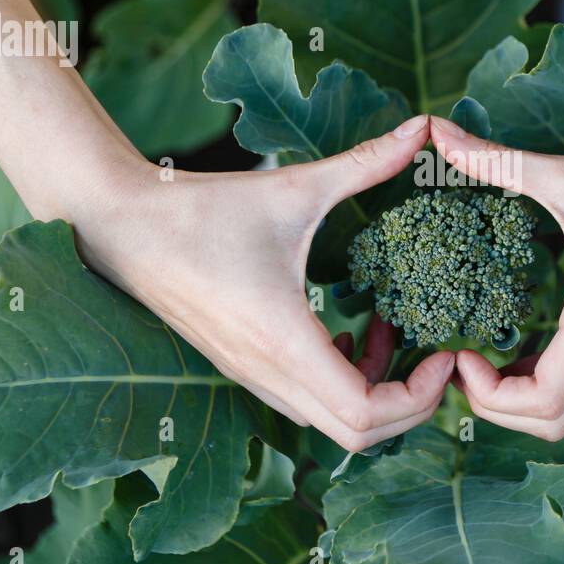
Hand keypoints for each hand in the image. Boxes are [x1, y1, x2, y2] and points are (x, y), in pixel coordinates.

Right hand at [74, 114, 453, 451]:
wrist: (119, 226)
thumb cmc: (204, 209)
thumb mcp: (294, 186)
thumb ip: (364, 163)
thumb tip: (423, 126)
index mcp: (285, 341)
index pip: (366, 416)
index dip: (419, 397)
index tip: (444, 351)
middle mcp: (268, 373)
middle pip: (358, 437)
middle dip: (410, 405)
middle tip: (434, 354)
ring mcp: (252, 377)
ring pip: (331, 425)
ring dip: (375, 391)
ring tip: (391, 332)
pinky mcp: (243, 368)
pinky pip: (306, 404)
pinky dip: (342, 384)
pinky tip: (348, 332)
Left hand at [428, 115, 563, 440]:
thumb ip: (500, 159)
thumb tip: (437, 131)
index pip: (541, 405)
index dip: (489, 395)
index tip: (460, 352)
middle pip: (552, 424)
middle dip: (496, 408)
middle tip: (463, 362)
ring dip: (523, 399)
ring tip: (486, 356)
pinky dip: (550, 380)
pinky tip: (527, 341)